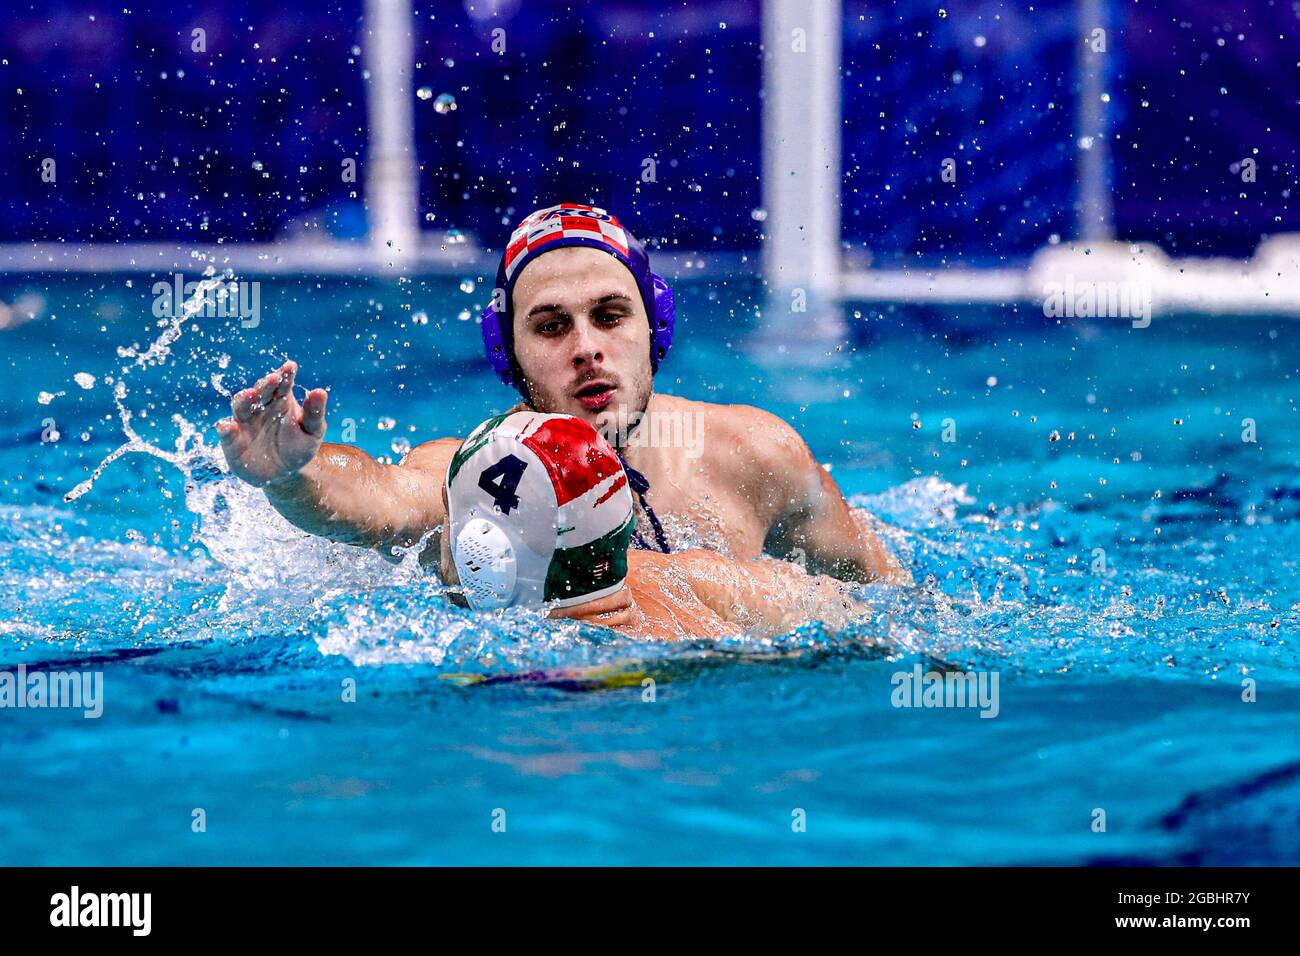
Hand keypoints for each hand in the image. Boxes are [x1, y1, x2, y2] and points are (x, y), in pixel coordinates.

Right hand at [216, 360, 327, 486]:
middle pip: (260, 391)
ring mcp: (244, 422)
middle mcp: (260, 407)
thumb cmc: (299, 447)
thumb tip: (320, 391)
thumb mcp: (312, 432)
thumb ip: (314, 413)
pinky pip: (227, 433)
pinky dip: (226, 430)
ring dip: (244, 399)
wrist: (284, 474)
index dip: (285, 374)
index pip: (282, 383)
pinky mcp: (232, 441)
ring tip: (250, 394)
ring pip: (240, 406)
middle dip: (266, 384)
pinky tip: (228, 427)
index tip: (290, 366)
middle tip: (274, 378)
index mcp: (281, 400)